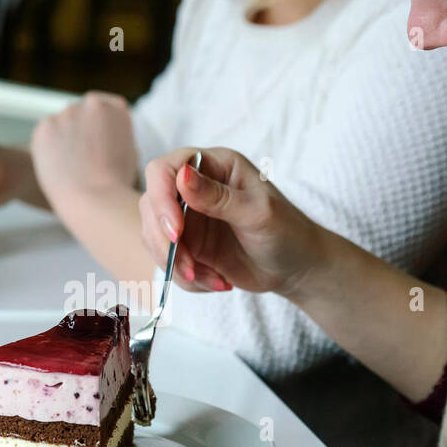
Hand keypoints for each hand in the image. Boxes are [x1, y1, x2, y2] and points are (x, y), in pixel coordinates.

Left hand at [30, 92, 138, 202]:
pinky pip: (45, 136)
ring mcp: (67, 113)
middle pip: (82, 115)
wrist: (95, 199)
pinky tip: (59, 168)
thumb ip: (117, 136)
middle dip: (81, 133)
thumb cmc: (115, 185)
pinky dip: (48, 150)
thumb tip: (104, 136)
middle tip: (85, 160)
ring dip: (64, 140)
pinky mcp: (45, 126)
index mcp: (116, 109)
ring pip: (62, 126)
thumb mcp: (130, 153)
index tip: (99, 143)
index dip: (102, 127)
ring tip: (73, 168)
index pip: (108, 106)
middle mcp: (92, 104)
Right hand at [138, 147, 326, 294]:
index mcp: (214, 165)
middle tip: (191, 268)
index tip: (176, 233)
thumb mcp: (257, 213)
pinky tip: (218, 281)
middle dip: (165, 242)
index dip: (161, 199)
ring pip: (154, 237)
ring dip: (176, 265)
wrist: (295, 268)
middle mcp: (194, 187)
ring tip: (212, 278)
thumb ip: (219, 197)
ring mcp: (188, 217)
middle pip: (151, 205)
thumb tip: (182, 175)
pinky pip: (168, 262)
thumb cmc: (287, 232)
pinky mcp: (187, 245)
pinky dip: (187, 278)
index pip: (164, 170)